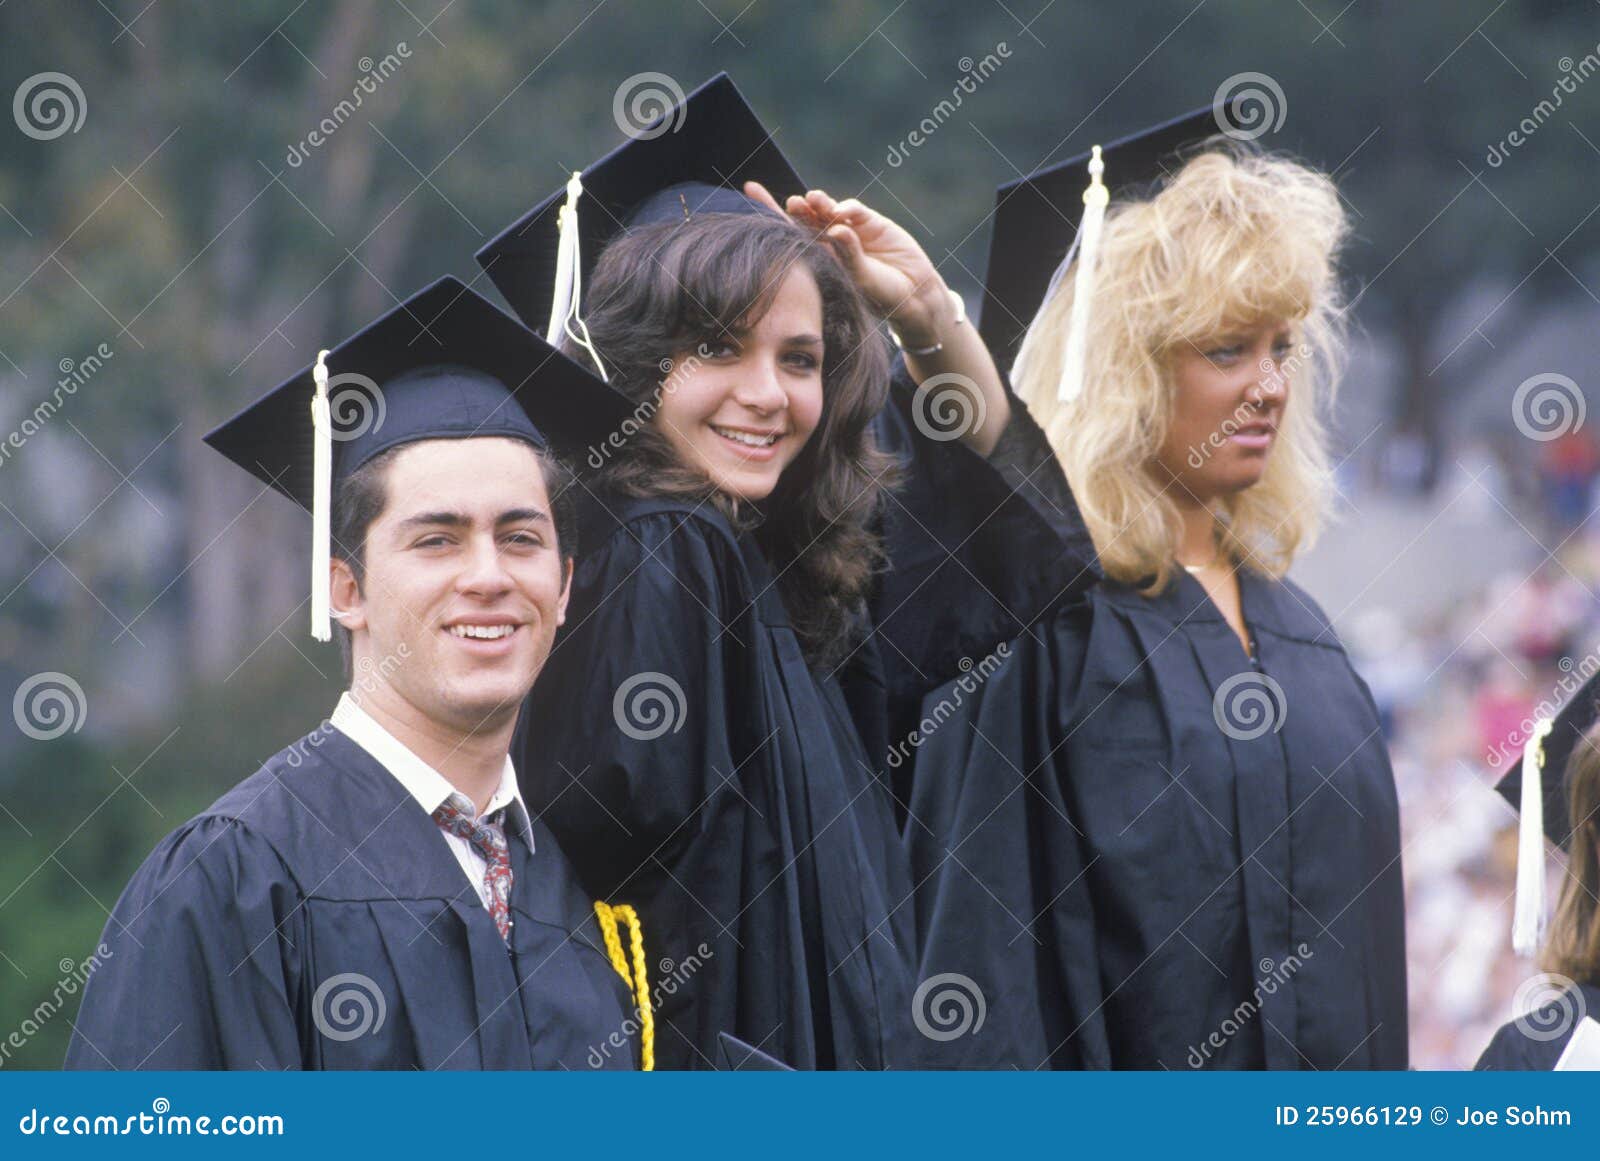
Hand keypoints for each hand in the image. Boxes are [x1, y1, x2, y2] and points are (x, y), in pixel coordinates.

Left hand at [743, 181, 953, 347]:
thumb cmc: (882, 294)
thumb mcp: (861, 279)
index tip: (751, 188)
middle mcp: (829, 242)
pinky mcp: (870, 221)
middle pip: (805, 216)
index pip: (788, 232)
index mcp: (818, 259)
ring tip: (814, 201)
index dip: (769, 209)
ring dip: (819, 203)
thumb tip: (836, 228)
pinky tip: (843, 213)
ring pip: (827, 209)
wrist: (913, 293)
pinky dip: (847, 208)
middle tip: (794, 203)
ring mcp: (849, 229)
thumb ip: (849, 255)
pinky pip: (853, 209)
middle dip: (797, 206)